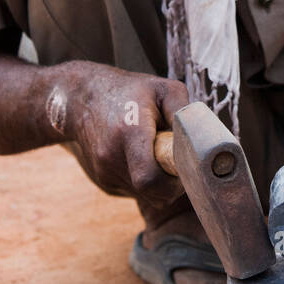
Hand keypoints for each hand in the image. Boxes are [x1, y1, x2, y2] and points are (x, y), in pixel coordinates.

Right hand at [62, 64, 188, 216]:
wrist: (81, 98)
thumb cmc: (129, 91)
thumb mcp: (163, 89)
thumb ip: (184, 111)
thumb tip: (202, 140)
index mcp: (129, 132)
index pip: (150, 178)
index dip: (173, 182)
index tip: (183, 168)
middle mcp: (112, 157)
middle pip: (151, 192)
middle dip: (170, 185)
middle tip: (176, 163)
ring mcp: (104, 171)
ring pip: (144, 195)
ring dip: (158, 183)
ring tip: (156, 154)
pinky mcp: (103, 181)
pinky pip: (134, 191)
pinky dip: (144, 181)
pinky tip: (141, 157)